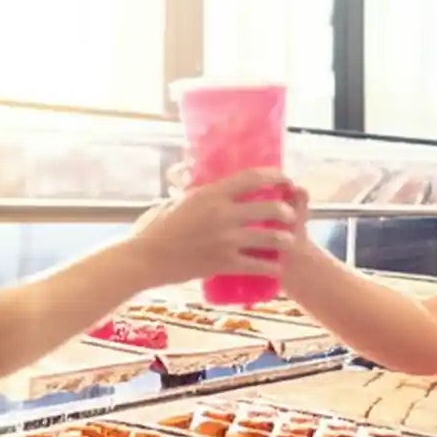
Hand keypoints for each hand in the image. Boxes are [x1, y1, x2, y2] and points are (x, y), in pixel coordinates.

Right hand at [131, 168, 296, 284]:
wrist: (145, 259)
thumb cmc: (154, 227)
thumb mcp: (174, 200)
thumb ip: (189, 188)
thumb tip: (188, 169)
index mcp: (210, 194)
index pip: (252, 178)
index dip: (273, 176)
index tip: (284, 179)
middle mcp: (222, 215)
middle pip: (269, 208)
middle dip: (286, 211)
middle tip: (290, 215)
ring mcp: (225, 240)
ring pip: (269, 238)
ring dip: (284, 239)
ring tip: (289, 240)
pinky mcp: (223, 263)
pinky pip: (257, 265)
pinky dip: (271, 267)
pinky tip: (278, 267)